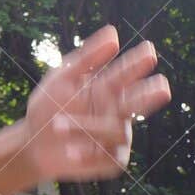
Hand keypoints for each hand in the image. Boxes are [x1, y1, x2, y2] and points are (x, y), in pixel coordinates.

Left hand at [21, 26, 170, 181]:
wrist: (33, 144)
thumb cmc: (48, 107)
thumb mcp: (61, 79)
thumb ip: (86, 58)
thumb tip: (113, 33)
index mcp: (109, 89)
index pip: (127, 73)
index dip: (137, 64)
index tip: (148, 51)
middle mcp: (118, 112)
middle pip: (139, 102)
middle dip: (150, 95)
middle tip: (162, 87)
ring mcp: (118, 137)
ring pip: (114, 130)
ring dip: (86, 126)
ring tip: (57, 125)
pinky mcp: (111, 160)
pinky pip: (107, 156)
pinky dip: (86, 152)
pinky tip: (70, 151)